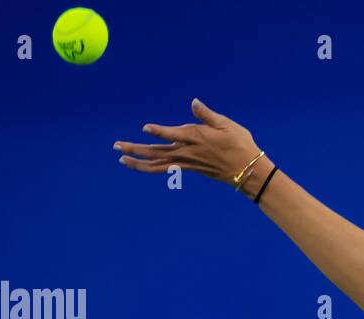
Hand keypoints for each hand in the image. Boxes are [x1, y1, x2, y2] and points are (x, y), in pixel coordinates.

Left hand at [114, 99, 267, 190]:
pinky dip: (152, 167)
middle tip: (116, 146)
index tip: (145, 128)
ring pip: (158, 164)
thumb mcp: (226, 125)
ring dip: (138, 162)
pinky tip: (142, 165)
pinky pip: (166, 169)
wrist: (247, 170)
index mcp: (196, 137)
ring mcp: (187, 161)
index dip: (160, 131)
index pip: (174, 134)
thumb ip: (207, 114)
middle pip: (157, 152)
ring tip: (122, 159)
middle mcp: (187, 151)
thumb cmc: (240, 144)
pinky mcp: (189, 168)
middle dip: (135, 149)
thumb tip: (193, 102)